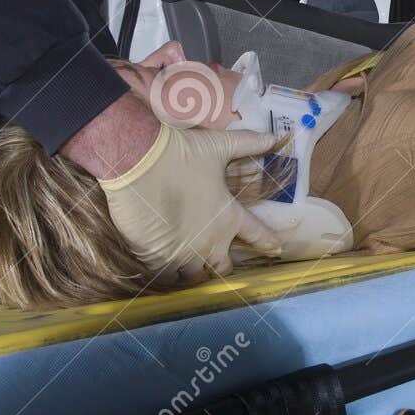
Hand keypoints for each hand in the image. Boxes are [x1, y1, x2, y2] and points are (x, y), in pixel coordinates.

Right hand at [98, 123, 283, 284]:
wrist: (139, 162)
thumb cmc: (181, 154)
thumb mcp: (218, 145)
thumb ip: (248, 143)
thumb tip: (273, 137)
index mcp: (228, 216)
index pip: (257, 234)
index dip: (268, 242)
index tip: (275, 250)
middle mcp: (210, 241)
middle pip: (223, 267)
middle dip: (221, 264)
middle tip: (214, 258)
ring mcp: (183, 253)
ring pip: (194, 275)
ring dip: (193, 271)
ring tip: (187, 264)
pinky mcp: (157, 258)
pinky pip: (166, 277)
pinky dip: (168, 274)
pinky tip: (164, 265)